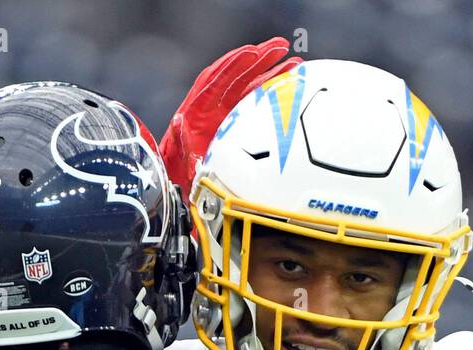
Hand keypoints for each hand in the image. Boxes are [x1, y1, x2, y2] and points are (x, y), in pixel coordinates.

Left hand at [160, 37, 300, 199]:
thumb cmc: (179, 170)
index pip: (216, 81)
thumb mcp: (180, 157)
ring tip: (294, 61)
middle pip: (235, 75)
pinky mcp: (234, 117)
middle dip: (258, 59)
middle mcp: (211, 104)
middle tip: (281, 46)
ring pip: (248, 84)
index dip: (233, 66)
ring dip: (268, 70)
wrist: (180, 179)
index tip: (252, 53)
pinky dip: (268, 87)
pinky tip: (289, 81)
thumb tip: (180, 121)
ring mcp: (224, 108)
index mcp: (196, 110)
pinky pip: (252, 98)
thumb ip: (181, 140)